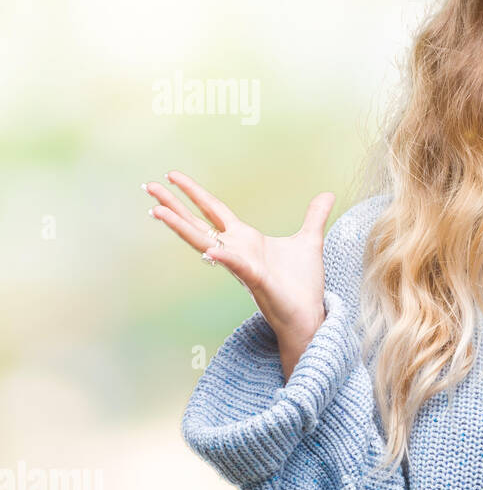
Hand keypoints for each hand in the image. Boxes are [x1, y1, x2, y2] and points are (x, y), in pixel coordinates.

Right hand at [144, 171, 334, 377]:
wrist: (308, 313)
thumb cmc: (303, 283)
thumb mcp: (310, 241)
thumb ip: (314, 217)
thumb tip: (327, 194)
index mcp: (246, 239)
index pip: (214, 210)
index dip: (194, 192)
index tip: (173, 176)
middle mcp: (237, 250)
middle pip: (198, 222)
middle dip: (174, 204)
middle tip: (149, 186)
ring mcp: (241, 264)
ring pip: (205, 242)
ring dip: (180, 226)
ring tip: (157, 210)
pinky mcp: (254, 278)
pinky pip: (234, 264)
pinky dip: (222, 255)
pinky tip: (210, 249)